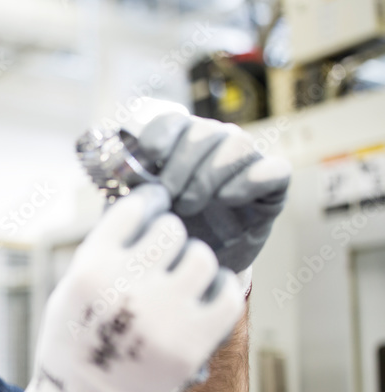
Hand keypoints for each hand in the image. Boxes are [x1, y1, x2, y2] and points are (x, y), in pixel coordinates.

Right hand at [0, 184, 243, 391]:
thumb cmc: (74, 349)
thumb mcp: (69, 293)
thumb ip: (102, 254)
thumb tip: (144, 215)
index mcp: (90, 268)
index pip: (134, 210)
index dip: (148, 206)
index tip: (154, 211)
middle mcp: (126, 286)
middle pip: (171, 230)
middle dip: (170, 241)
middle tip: (166, 255)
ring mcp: (163, 314)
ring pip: (202, 258)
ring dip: (195, 264)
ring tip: (185, 279)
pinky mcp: (193, 342)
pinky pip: (227, 295)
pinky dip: (222, 291)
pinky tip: (208, 296)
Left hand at [135, 111, 290, 272]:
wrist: (190, 270)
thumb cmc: (159, 234)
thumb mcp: (135, 213)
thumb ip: (126, 188)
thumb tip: (117, 165)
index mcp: (178, 144)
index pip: (173, 120)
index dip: (160, 135)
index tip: (149, 159)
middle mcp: (213, 146)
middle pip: (204, 131)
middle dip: (181, 165)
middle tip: (168, 197)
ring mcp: (244, 164)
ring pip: (237, 143)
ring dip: (209, 173)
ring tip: (190, 205)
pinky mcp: (272, 188)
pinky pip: (274, 169)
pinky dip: (249, 179)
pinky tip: (226, 199)